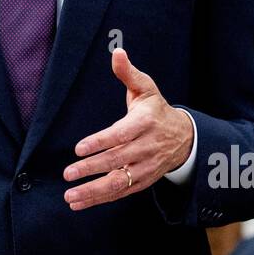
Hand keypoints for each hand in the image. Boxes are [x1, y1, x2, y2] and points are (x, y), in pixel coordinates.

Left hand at [62, 48, 193, 210]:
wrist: (185, 138)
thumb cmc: (156, 110)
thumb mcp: (146, 89)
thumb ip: (128, 73)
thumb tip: (117, 52)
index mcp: (146, 123)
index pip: (121, 134)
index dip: (101, 142)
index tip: (79, 148)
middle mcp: (146, 148)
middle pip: (117, 160)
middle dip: (92, 168)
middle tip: (68, 173)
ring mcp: (145, 168)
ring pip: (118, 182)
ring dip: (93, 191)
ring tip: (69, 195)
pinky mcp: (143, 182)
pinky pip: (120, 192)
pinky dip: (99, 199)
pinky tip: (78, 202)